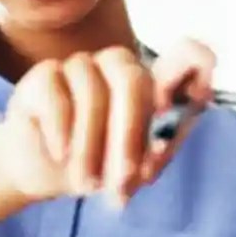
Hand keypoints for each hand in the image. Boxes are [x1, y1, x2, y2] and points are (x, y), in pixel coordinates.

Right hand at [1, 42, 214, 204]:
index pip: (186, 54)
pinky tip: (61, 155)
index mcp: (148, 85)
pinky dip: (61, 132)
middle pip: (131, 79)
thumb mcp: (132, 173)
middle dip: (127, 135)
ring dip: (90, 146)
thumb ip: (154, 157)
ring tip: (85, 182)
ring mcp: (80, 66)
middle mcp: (116, 66)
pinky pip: (57, 97)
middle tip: (122, 179)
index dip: (195, 65)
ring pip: (91, 93)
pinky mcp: (44, 74)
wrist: (40, 171)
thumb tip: (163, 147)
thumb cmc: (94, 165)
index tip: (191, 100)